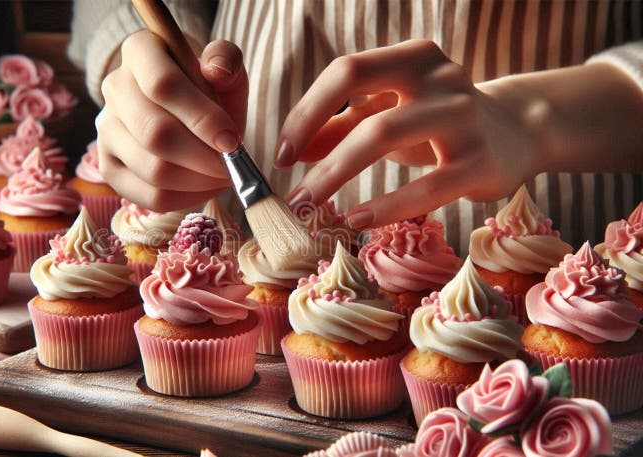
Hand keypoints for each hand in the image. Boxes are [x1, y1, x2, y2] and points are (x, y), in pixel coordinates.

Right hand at [96, 31, 247, 210]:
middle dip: (202, 157)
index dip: (201, 118)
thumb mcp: (223, 67)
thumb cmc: (207, 88)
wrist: (185, 112)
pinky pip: (148, 195)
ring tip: (221, 175)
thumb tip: (216, 71)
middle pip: (155, 133)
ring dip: (197, 181)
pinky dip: (184, 199)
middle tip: (231, 164)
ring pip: (153, 169)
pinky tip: (203, 188)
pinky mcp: (109, 167)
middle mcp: (114, 87)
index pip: (162, 85)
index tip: (231, 140)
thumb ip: (226, 61)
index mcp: (139, 51)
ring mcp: (106, 129)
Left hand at [275, 39, 549, 229]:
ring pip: (386, 138)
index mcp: (411, 58)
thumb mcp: (387, 113)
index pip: (346, 72)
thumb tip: (292, 152)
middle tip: (292, 194)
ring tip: (309, 205)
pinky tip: (357, 218)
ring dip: (337, 175)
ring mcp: (464, 117)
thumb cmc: (434, 121)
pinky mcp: (481, 162)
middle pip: (364, 110)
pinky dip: (386, 205)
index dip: (306, 112)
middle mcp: (439, 78)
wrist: (517, 132)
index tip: (281, 154)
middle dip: (319, 155)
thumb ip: (338, 127)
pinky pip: (427, 187)